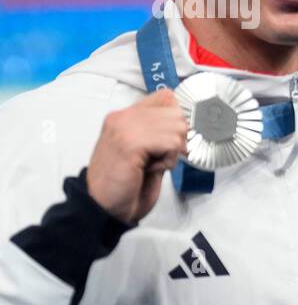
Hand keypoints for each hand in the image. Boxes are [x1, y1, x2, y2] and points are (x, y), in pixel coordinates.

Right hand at [86, 89, 188, 224]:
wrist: (104, 207)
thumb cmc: (126, 184)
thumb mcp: (146, 152)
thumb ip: (160, 134)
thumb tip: (187, 123)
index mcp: (124, 116)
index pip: (166, 97)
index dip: (177, 119)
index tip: (171, 141)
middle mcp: (122, 117)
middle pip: (176, 112)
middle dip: (178, 138)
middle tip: (161, 157)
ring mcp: (124, 128)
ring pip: (177, 127)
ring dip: (173, 152)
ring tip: (153, 164)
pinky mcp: (130, 143)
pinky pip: (170, 143)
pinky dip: (168, 160)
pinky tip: (151, 169)